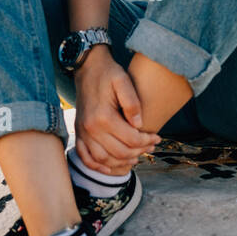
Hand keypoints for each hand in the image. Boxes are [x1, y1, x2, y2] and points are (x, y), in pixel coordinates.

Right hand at [73, 47, 160, 175]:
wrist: (87, 67)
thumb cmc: (108, 73)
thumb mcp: (123, 80)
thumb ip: (132, 103)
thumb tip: (139, 125)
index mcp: (103, 117)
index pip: (131, 140)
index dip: (147, 141)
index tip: (157, 137)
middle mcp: (90, 128)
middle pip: (119, 152)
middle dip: (139, 152)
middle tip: (151, 146)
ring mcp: (82, 132)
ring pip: (103, 159)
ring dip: (121, 162)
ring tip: (136, 156)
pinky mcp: (78, 132)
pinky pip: (85, 157)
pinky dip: (97, 166)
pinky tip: (110, 168)